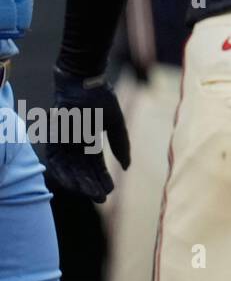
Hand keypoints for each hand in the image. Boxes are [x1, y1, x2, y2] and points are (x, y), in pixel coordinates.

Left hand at [44, 69, 130, 203]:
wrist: (83, 82)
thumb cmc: (101, 98)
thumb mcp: (116, 123)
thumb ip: (121, 145)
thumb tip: (127, 167)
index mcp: (92, 141)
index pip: (96, 165)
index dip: (103, 178)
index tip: (110, 191)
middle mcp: (77, 145)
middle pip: (83, 171)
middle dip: (92, 185)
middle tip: (101, 198)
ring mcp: (64, 143)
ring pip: (70, 170)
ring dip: (79, 183)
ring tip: (90, 194)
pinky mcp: (53, 140)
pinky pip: (56, 162)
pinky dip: (63, 174)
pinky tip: (73, 184)